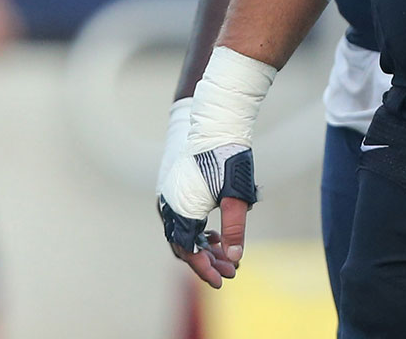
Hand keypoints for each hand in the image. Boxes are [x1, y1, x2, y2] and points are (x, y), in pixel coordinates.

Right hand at [158, 139, 257, 288]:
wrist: (215, 124)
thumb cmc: (228, 159)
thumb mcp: (236, 197)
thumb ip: (234, 229)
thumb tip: (234, 257)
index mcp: (181, 211)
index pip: (188, 251)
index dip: (205, 269)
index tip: (223, 280)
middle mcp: (169, 206)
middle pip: (184, 245)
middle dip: (208, 261)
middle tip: (231, 271)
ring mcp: (169, 197)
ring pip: (184, 233)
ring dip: (203, 247)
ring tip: (226, 256)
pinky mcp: (174, 189)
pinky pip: (182, 219)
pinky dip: (197, 231)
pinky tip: (214, 235)